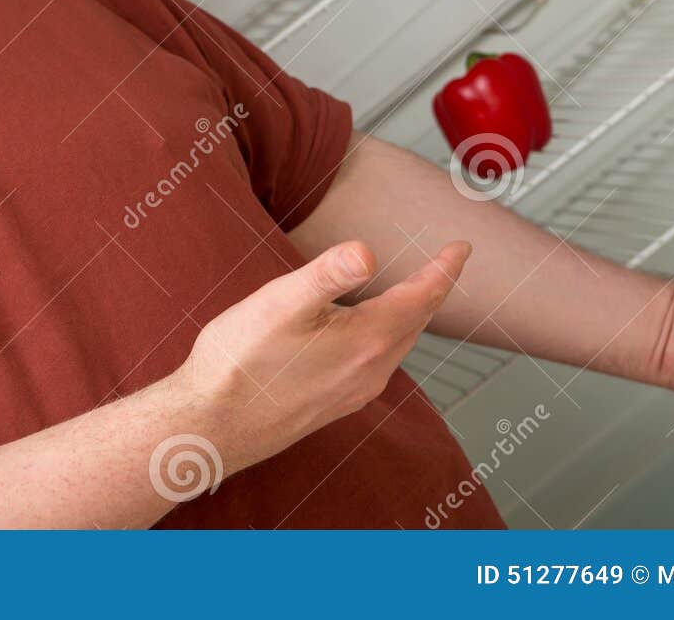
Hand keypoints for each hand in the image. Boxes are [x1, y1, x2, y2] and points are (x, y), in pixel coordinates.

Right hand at [172, 239, 470, 472]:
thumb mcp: (280, 304)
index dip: (443, 269)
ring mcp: (354, 393)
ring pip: (398, 347)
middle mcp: (370, 372)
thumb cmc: (239, 362)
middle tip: (444, 264)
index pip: (421, 298)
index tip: (462, 247)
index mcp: (365, 342)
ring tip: (413, 294)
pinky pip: (378, 365)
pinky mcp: (333, 405)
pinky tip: (366, 336)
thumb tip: (368, 250)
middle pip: (415, 323)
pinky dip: (388, 339)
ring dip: (411, 317)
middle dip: (431, 291)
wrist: (211, 426)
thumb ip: (327, 274)